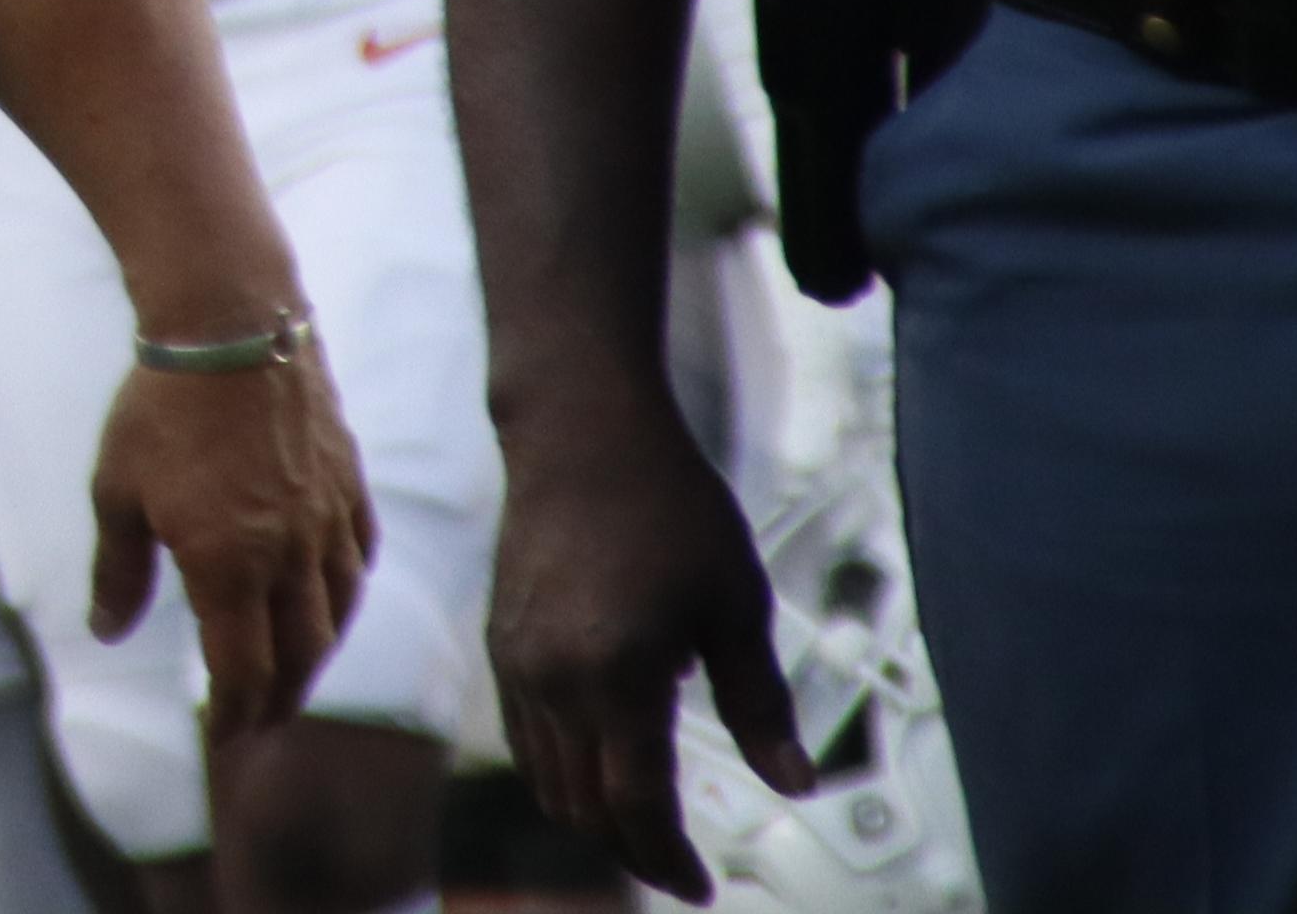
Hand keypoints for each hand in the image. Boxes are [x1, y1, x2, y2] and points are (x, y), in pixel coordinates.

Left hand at [85, 335, 379, 751]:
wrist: (230, 322)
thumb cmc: (159, 406)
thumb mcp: (117, 491)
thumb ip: (119, 571)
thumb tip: (108, 633)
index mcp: (228, 564)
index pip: (243, 672)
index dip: (235, 715)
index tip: (222, 736)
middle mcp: (289, 553)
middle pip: (301, 657)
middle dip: (279, 702)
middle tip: (259, 722)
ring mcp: (328, 519)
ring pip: (338, 614)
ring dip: (315, 656)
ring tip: (293, 674)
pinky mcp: (349, 484)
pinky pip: (358, 559)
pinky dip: (345, 595)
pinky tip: (329, 602)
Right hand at [487, 392, 807, 897]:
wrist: (581, 429)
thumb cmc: (667, 504)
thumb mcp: (737, 604)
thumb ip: (761, 704)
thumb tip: (793, 784)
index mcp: (617, 675)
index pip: (636, 807)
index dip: (670, 861)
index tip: (702, 888)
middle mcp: (553, 678)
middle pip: (584, 808)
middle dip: (633, 851)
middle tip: (680, 868)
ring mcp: (517, 661)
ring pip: (548, 780)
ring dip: (594, 817)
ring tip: (645, 827)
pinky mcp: (502, 641)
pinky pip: (524, 738)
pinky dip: (561, 774)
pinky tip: (601, 766)